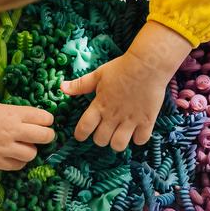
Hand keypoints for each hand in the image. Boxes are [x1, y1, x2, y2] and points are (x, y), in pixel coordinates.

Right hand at [0, 94, 54, 170]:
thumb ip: (12, 114)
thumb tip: (26, 121)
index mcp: (11, 114)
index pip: (43, 117)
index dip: (48, 120)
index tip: (46, 121)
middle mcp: (10, 131)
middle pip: (44, 136)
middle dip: (48, 136)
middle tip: (44, 135)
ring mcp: (2, 149)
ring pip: (32, 154)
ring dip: (31, 150)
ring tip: (23, 146)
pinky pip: (17, 166)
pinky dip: (18, 161)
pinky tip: (12, 155)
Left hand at [61, 21, 192, 150]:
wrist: (147, 65)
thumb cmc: (122, 68)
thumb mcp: (99, 74)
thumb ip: (80, 84)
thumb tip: (62, 87)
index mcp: (100, 105)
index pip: (84, 127)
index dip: (80, 134)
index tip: (81, 135)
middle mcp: (113, 116)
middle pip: (100, 140)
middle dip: (99, 138)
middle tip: (104, 130)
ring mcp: (130, 120)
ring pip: (118, 145)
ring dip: (117, 142)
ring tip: (119, 134)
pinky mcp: (146, 121)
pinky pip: (140, 140)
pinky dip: (138, 139)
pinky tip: (136, 131)